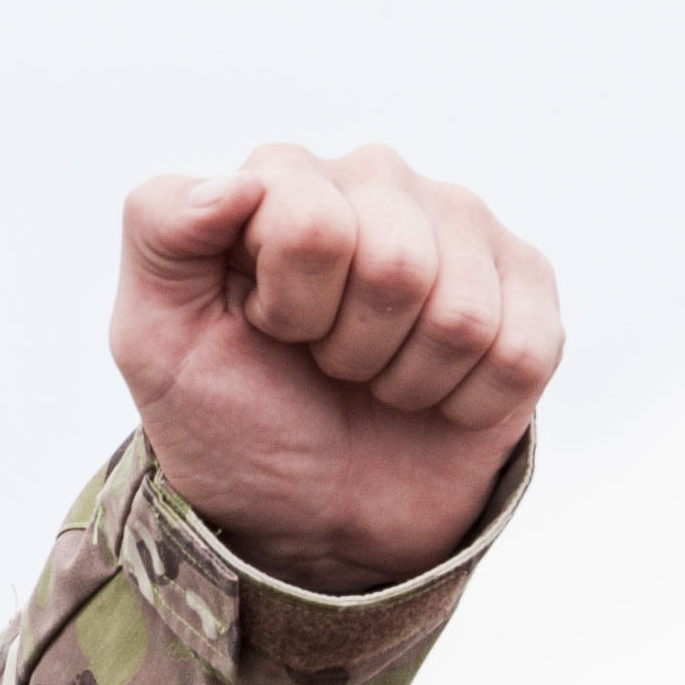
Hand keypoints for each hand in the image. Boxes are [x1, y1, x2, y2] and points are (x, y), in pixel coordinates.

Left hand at [114, 144, 560, 592]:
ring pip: (460, 314)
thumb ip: (157, 233)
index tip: (267, 329)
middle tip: (322, 361)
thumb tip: (232, 183)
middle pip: (397, 266)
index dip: (289, 307)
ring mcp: (463, 221)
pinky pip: (520, 352)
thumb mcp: (155, 339)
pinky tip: (434, 393)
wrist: (308, 508)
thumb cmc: (230, 415)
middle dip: (347, 347)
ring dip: (405, 378)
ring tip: (372, 377)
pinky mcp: (529, 281)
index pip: (314, 225)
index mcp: (286, 176)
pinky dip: (465, 403)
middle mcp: (379, 177)